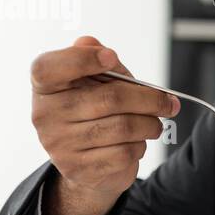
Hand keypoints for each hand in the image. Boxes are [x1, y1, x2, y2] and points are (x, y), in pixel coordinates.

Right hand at [29, 35, 179, 214]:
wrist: (86, 163)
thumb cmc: (93, 111)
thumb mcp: (93, 81)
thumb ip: (96, 60)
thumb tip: (94, 45)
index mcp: (44, 86)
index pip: (49, 68)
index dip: (82, 60)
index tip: (111, 58)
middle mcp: (45, 115)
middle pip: (110, 98)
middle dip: (149, 99)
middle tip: (170, 103)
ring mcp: (59, 144)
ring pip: (124, 127)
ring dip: (150, 125)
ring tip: (155, 124)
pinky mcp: (78, 168)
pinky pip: (124, 153)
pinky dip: (140, 146)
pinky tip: (137, 143)